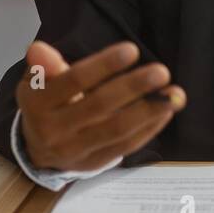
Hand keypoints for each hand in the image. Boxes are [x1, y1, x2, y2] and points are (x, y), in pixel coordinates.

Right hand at [16, 40, 185, 171]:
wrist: (38, 150)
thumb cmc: (46, 103)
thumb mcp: (38, 82)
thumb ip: (45, 66)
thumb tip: (38, 49)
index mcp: (37, 103)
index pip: (73, 82)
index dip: (103, 66)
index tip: (132, 50)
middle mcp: (54, 130)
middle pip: (99, 106)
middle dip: (133, 87)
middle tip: (161, 72)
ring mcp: (75, 150)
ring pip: (117, 130)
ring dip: (149, 110)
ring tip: (175, 94)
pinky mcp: (94, 163)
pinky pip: (126, 146)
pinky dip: (149, 128)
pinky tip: (166, 111)